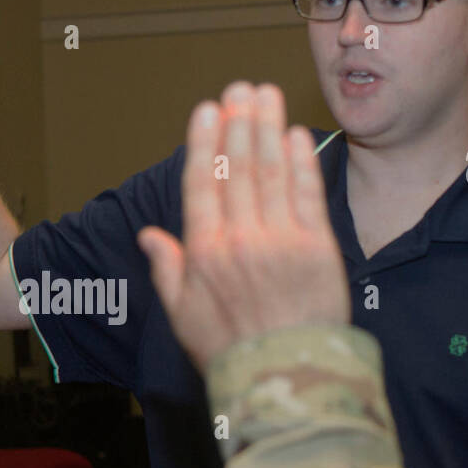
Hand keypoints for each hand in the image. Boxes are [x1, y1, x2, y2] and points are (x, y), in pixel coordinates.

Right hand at [138, 83, 349, 371]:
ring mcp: (281, 240)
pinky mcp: (318, 248)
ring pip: (272, 171)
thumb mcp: (183, 315)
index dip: (205, 142)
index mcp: (204, 252)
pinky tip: (296, 135)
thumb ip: (167, 270)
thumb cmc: (230, 351)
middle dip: (238, 122)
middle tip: (240, 88)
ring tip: (266, 95)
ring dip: (268, 128)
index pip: (203, 183)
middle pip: (238, 167)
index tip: (208, 110)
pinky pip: (307, 194)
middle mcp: (240, 238)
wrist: (284, 379)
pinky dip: (301, 161)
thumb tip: (149, 236)